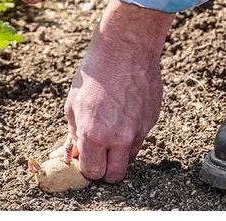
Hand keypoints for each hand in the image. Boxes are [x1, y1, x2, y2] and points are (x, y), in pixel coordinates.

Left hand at [65, 0, 173, 182]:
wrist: (127, 48)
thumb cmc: (95, 72)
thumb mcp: (73, 104)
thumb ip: (74, 134)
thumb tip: (75, 153)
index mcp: (95, 135)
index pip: (93, 173)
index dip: (87, 168)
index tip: (86, 158)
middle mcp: (120, 137)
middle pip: (115, 176)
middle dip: (106, 170)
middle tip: (100, 154)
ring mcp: (139, 129)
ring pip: (130, 157)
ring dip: (120, 151)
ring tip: (112, 127)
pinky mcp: (152, 119)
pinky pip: (140, 136)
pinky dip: (132, 131)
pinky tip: (125, 109)